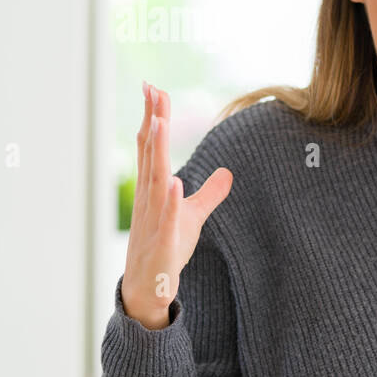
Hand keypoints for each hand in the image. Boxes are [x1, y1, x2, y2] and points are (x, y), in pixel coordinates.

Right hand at [121, 82, 232, 328]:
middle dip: (150, 121)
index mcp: (154, 188)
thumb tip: (227, 172)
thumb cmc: (168, 248)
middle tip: (151, 89)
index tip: (154, 89)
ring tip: (157, 122)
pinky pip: (166, 217)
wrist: (149, 287)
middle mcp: (149, 197)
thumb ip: (210, 193)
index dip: (153, 117)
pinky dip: (169, 199)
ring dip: (155, 151)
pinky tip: (174, 181)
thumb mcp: (194, 216)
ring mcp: (153, 217)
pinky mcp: (162, 239)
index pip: (152, 146)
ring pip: (153, 178)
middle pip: (150, 152)